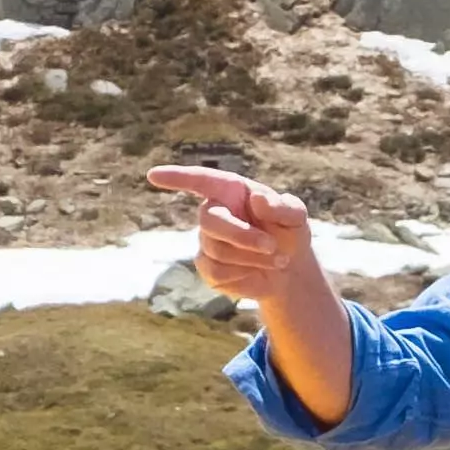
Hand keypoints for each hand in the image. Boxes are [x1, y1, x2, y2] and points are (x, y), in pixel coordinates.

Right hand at [148, 162, 354, 421]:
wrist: (288, 270)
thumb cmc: (289, 233)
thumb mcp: (296, 216)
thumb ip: (283, 206)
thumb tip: (257, 201)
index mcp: (230, 191)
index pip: (199, 180)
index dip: (176, 177)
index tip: (153, 176)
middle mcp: (214, 213)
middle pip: (209, 221)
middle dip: (242, 236)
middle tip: (273, 246)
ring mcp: (207, 242)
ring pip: (216, 250)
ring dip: (252, 258)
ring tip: (276, 259)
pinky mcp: (208, 268)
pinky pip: (217, 272)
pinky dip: (244, 274)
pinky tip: (257, 272)